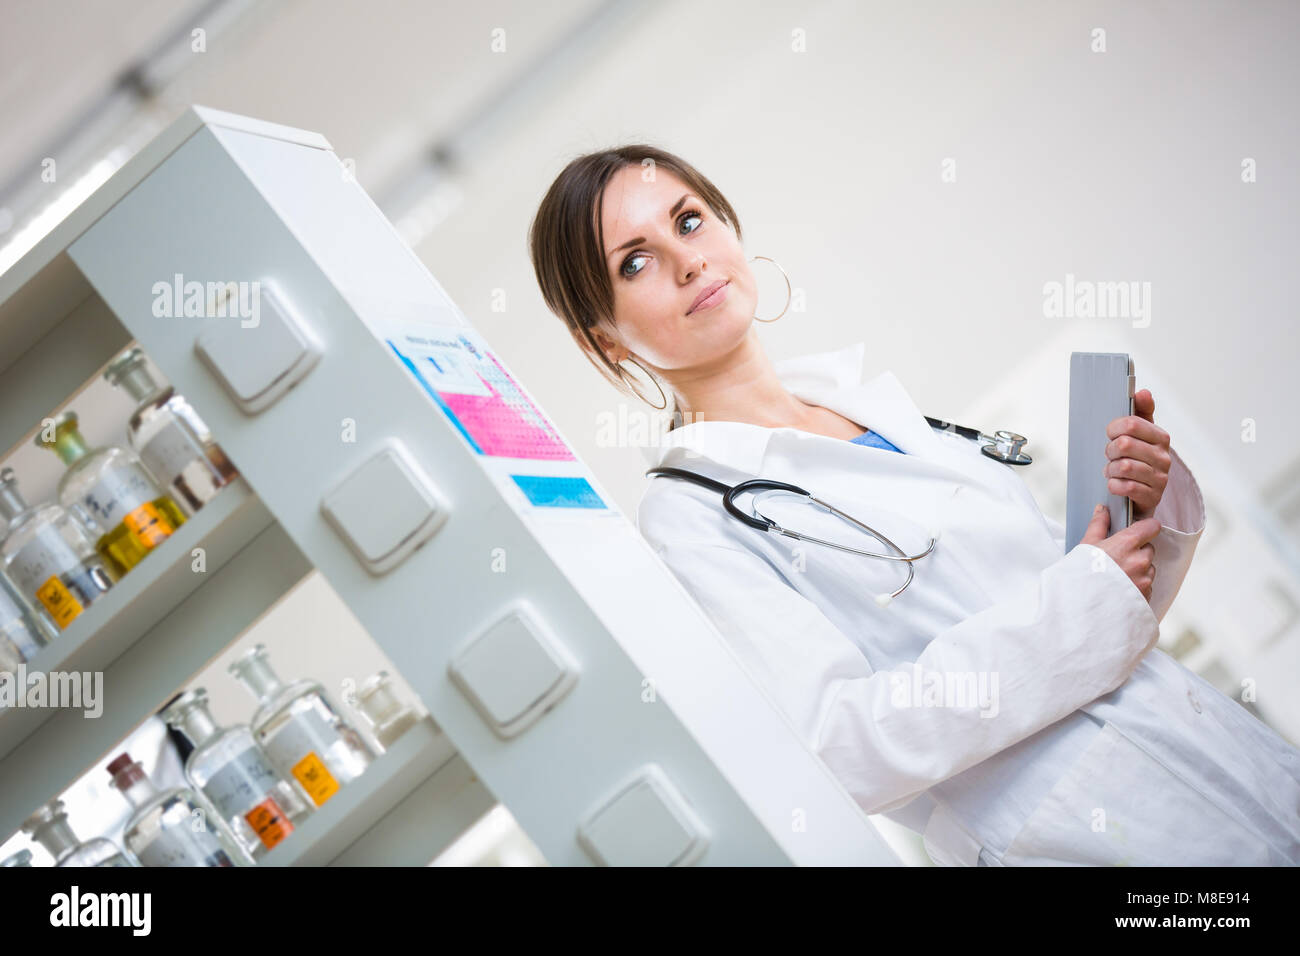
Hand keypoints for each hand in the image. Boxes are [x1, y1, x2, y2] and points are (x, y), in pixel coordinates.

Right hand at [1080, 504, 1161, 601]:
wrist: (1080, 607)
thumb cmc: (1080, 575)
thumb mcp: (1086, 546)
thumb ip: (1098, 525)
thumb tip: (1102, 509)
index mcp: (1127, 544)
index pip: (1151, 527)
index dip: (1145, 528)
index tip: (1138, 531)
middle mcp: (1140, 561)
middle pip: (1149, 549)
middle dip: (1137, 551)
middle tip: (1118, 559)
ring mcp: (1144, 580)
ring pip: (1149, 569)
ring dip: (1139, 570)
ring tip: (1117, 577)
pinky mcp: (1145, 596)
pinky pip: (1147, 586)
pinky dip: (1137, 586)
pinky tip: (1119, 589)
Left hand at [1105, 388, 1170, 520]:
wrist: (1143, 495)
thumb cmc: (1138, 459)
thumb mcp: (1140, 435)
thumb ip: (1141, 412)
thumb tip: (1143, 392)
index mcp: (1160, 437)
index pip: (1131, 424)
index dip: (1113, 428)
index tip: (1110, 434)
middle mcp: (1164, 457)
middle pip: (1124, 444)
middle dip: (1109, 450)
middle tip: (1110, 455)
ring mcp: (1160, 478)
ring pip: (1123, 466)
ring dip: (1110, 469)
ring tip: (1111, 470)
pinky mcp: (1152, 496)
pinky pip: (1126, 487)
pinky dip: (1114, 485)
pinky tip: (1115, 484)